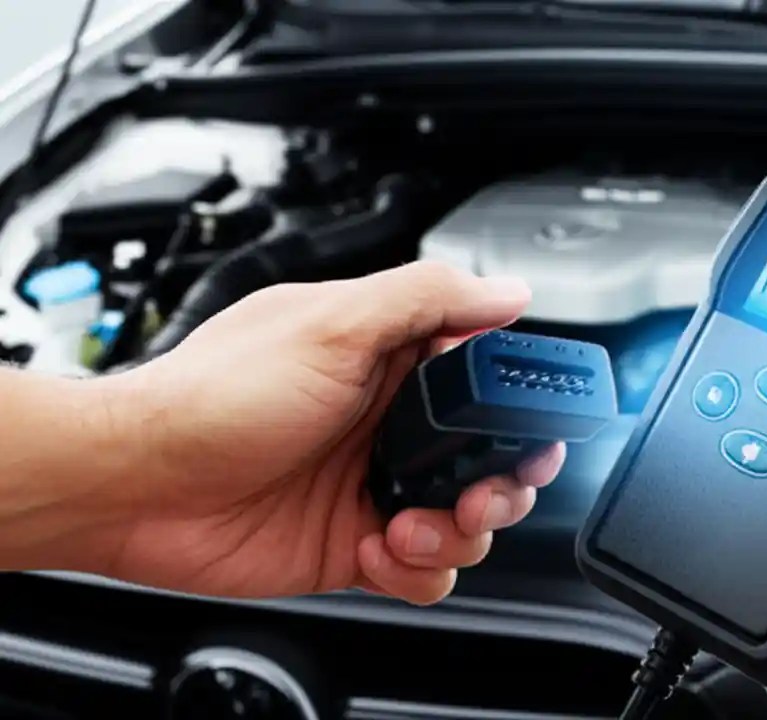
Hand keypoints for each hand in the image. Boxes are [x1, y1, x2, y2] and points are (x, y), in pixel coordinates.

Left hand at [82, 262, 563, 604]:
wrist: (136, 485)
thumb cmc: (213, 397)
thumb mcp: (329, 325)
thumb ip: (427, 300)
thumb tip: (507, 292)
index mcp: (391, 359)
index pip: (485, 378)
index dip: (519, 407)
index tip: (531, 428)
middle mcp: (389, 423)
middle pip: (492, 460)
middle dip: (504, 485)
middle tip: (481, 493)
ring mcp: (374, 487)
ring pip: (468, 521)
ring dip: (458, 534)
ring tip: (409, 526)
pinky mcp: (355, 544)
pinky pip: (423, 570)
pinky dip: (416, 571)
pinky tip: (376, 551)